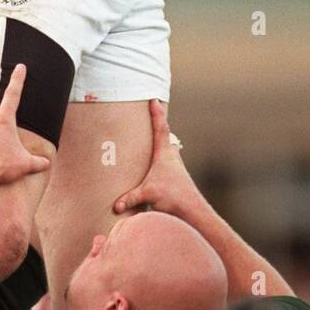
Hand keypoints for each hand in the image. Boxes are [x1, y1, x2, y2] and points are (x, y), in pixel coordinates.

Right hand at [113, 99, 200, 216]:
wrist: (193, 210)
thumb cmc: (174, 197)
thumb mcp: (148, 194)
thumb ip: (130, 198)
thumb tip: (116, 206)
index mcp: (164, 154)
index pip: (160, 128)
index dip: (156, 113)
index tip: (154, 99)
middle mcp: (172, 157)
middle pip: (166, 135)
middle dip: (160, 125)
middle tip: (155, 114)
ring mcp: (176, 167)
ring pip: (168, 150)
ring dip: (161, 143)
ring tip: (153, 141)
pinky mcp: (176, 178)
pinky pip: (167, 163)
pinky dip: (161, 159)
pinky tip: (157, 167)